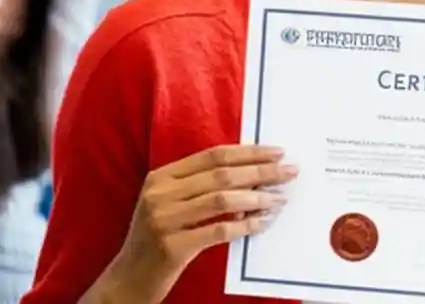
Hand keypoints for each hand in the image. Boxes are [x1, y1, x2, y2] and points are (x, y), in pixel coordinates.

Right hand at [101, 145, 295, 300]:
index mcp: (160, 178)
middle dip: (261, 172)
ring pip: (222, 200)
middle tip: (289, 172)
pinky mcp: (172, 247)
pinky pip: (219, 231)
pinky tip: (263, 223)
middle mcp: (159, 194)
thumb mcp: (170, 205)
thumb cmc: (158, 239)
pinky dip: (245, 226)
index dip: (248, 152)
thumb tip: (253, 174)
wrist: (127, 280)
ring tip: (279, 199)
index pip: (213, 156)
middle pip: (222, 175)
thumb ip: (201, 187)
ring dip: (257, 199)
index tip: (277, 153)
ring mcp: (163, 220)